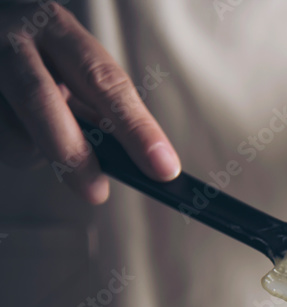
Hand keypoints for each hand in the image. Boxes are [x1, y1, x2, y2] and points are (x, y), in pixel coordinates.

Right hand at [0, 2, 179, 203]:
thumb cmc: (39, 59)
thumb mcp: (70, 68)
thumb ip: (99, 108)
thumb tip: (134, 165)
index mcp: (56, 28)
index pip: (104, 80)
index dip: (136, 127)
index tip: (164, 168)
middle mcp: (10, 37)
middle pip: (40, 99)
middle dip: (72, 153)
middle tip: (96, 191)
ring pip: (11, 130)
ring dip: (37, 152)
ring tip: (43, 136)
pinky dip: (16, 148)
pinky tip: (16, 126)